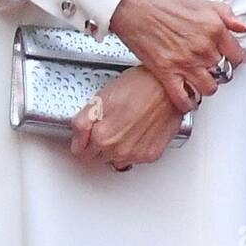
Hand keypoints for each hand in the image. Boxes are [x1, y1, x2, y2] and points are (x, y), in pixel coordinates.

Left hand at [69, 66, 184, 169]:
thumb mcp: (101, 97)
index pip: (80, 152)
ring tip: (125, 124)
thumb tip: (76, 141)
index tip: (88, 130)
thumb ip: (82, 123)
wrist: (169, 87)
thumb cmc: (139, 85)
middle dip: (99, 143)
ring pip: (116, 159)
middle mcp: (118, 151)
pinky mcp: (151, 155)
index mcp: (102, 137)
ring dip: (117, 147)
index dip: (82, 139)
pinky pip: (135, 158)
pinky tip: (138, 129)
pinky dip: (134, 147)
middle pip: (97, 157)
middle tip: (109, 122)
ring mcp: (135, 155)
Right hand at [110, 0, 245, 113]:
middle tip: (209, 66)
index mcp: (213, 28)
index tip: (227, 58)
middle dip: (217, 71)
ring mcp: (185, 62)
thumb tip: (242, 26)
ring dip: (205, 87)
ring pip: (208, 89)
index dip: (232, 58)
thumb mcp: (199, 0)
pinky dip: (186, 102)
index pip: (236, 55)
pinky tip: (186, 97)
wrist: (132, 4)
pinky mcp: (166, 73)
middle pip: (223, 73)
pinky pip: (183, 99)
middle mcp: (202, 47)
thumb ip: (225, 15)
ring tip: (199, 80)